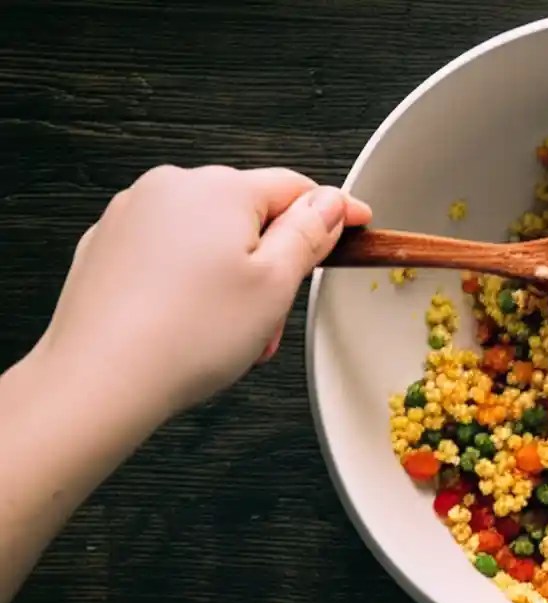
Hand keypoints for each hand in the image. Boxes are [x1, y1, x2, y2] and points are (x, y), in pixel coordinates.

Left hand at [34, 165, 370, 418]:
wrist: (100, 380)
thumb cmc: (186, 338)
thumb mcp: (275, 285)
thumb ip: (309, 234)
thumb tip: (329, 202)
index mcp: (220, 190)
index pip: (296, 187)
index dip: (334, 210)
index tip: (357, 225)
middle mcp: (171, 188)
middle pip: (250, 213)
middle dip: (273, 259)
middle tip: (276, 314)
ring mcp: (133, 214)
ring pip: (208, 233)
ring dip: (234, 274)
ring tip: (231, 331)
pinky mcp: (108, 245)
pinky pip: (169, 251)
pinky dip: (191, 280)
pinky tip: (191, 323)